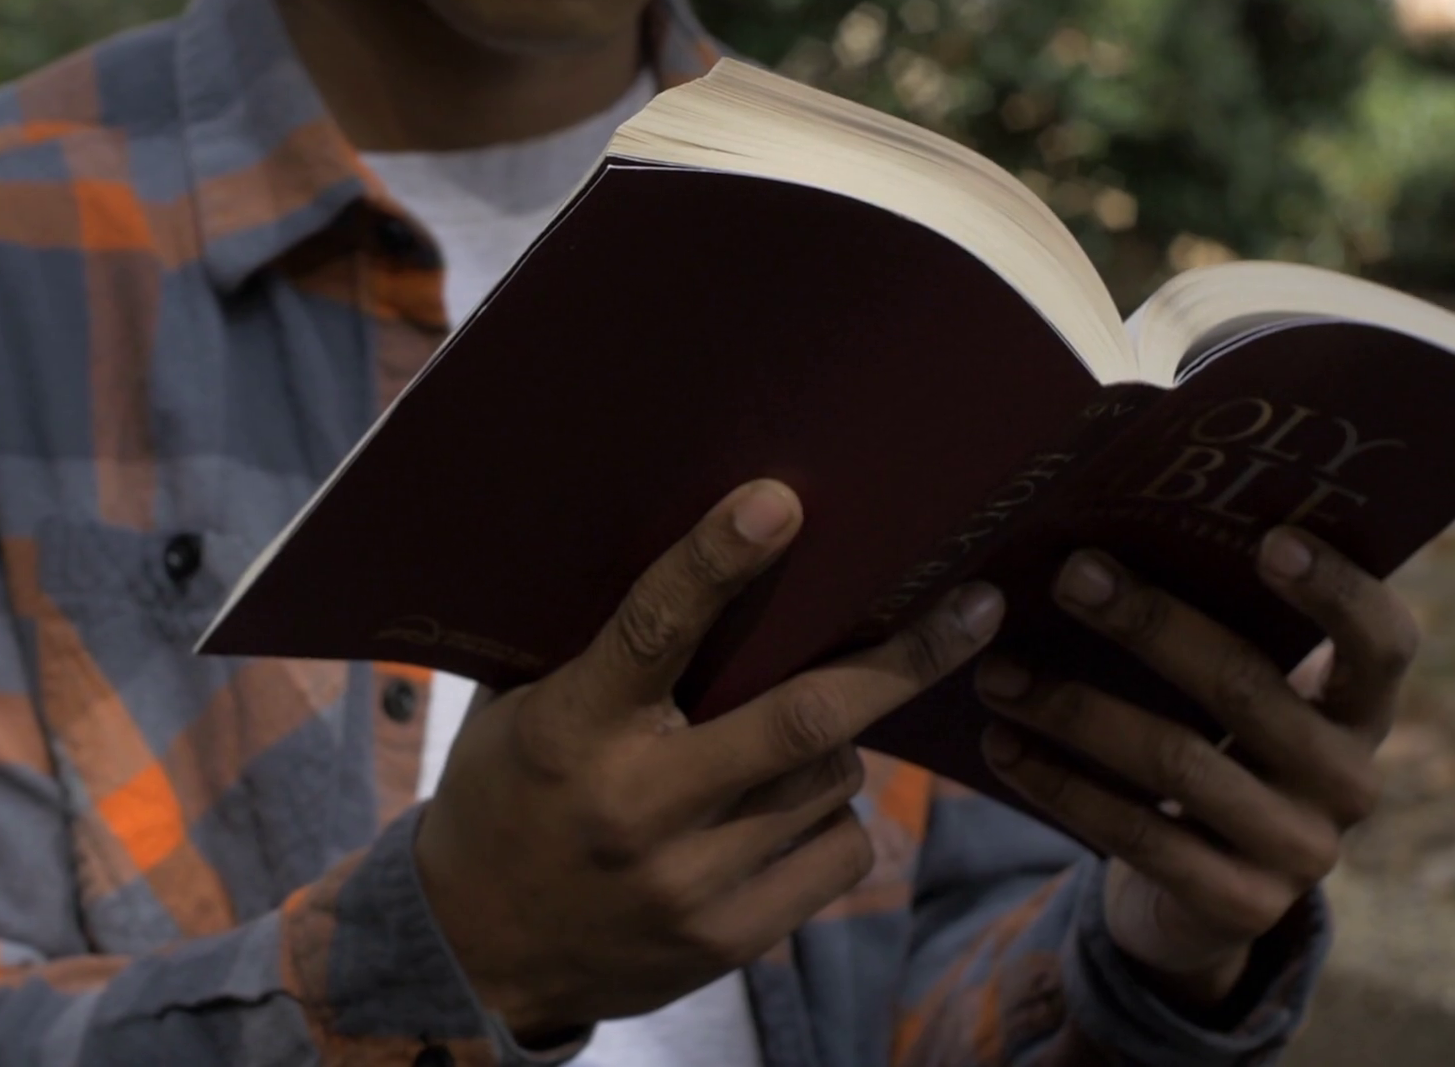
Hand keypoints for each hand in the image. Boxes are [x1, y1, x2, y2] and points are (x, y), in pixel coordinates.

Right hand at [415, 480, 1004, 1040]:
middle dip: (901, 658)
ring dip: (841, 740)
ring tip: (802, 732)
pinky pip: (840, 852)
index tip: (781, 500)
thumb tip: (709, 559)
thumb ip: (603, 652)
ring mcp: (689, 881)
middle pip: (801, 718)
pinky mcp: (729, 938)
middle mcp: (638, 804)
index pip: (653, 630)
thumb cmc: (508, 797)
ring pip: (832, 779)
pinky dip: (836, 816)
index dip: (718, 560)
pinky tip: (794, 809)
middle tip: (974, 607)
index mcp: (575, 729)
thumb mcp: (525, 710)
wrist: (479, 953)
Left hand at [972, 528, 1413, 1006]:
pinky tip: (1002, 746)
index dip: (1337, 591)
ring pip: (1177, 759)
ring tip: (997, 672)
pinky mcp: (1238, 904)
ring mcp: (1299, 850)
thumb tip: (1100, 542)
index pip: (1382, 643)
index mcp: (1360, 709)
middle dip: (1148, 623)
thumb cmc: (1210, 747)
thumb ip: (1214, 628)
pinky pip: (1137, 833)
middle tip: (1070, 575)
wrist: (1200, 893)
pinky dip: (1060, 784)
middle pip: (1247, 686)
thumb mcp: (1233, 696)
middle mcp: (1348, 780)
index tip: (1271, 538)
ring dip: (1074, 708)